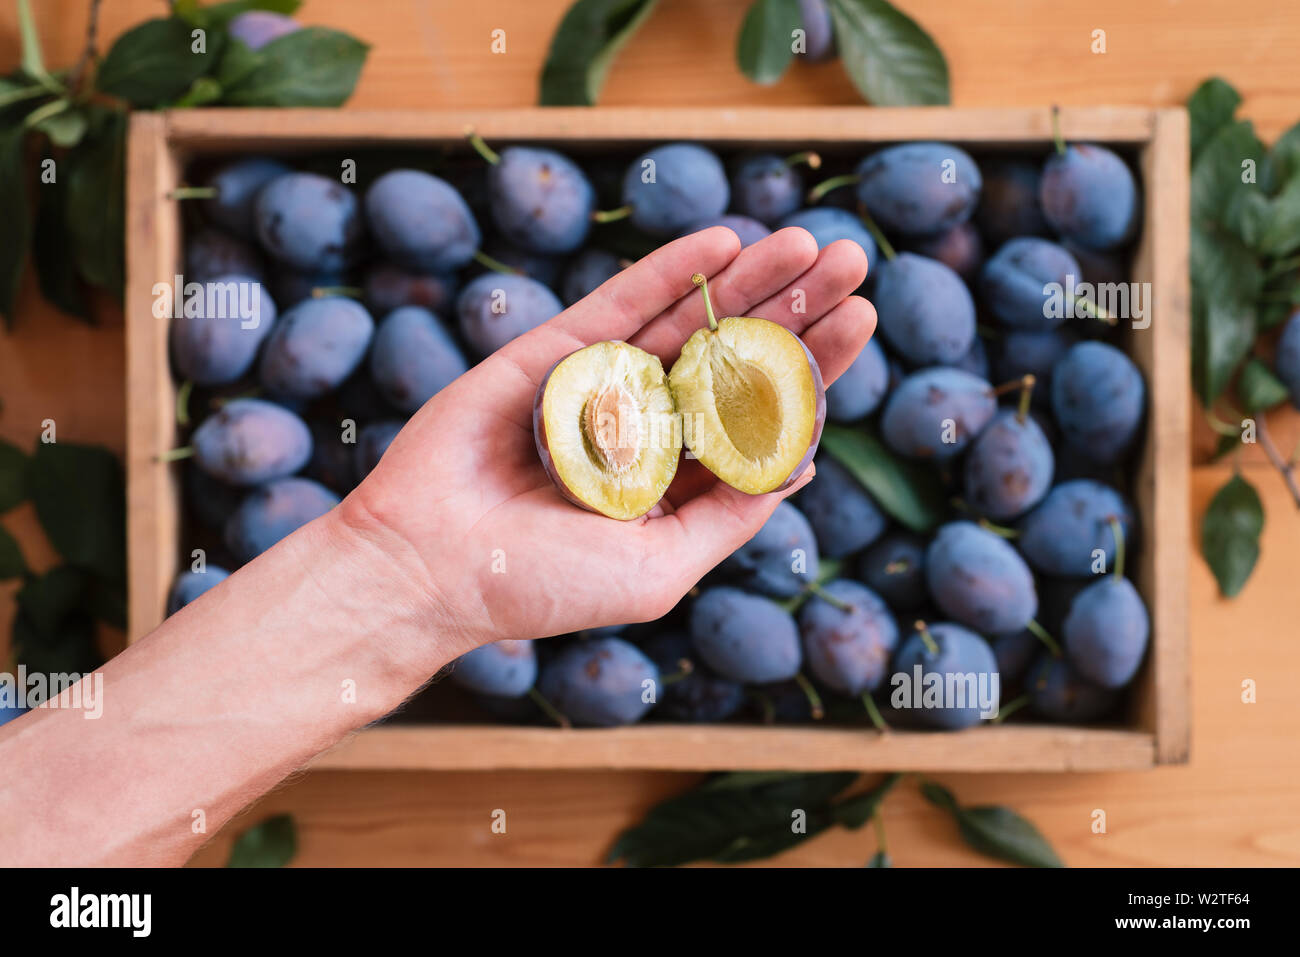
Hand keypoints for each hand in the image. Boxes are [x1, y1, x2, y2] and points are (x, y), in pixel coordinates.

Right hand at [339, 226, 874, 655]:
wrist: (429, 566)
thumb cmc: (542, 586)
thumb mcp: (659, 571)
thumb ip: (727, 516)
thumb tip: (804, 464)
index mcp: (674, 478)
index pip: (758, 412)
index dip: (813, 366)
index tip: (861, 320)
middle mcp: (645, 425)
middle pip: (734, 355)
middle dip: (794, 309)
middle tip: (851, 260)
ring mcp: (601, 384)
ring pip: (687, 320)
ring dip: (747, 280)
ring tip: (806, 240)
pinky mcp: (553, 353)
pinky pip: (621, 303)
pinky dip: (671, 271)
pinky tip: (724, 242)